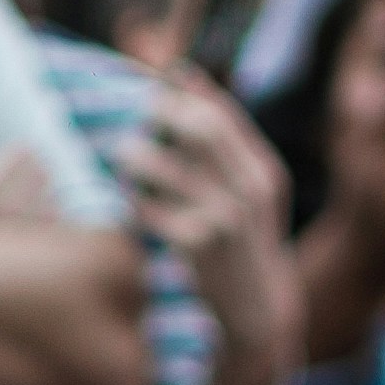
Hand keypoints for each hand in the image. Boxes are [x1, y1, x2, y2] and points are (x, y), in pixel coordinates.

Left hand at [118, 69, 299, 384]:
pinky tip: (127, 199)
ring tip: (123, 156)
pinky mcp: (197, 247)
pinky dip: (134, 200)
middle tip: (137, 118)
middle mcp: (248, 189)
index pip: (222, 115)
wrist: (257, 308)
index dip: (186, 91)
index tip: (160, 75)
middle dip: (161, 117)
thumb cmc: (242, 241)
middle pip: (198, 131)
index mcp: (261, 171)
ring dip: (136, 158)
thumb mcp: (249, 193)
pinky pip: (151, 212)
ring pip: (166, 170)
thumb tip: (184, 80)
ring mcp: (223, 218)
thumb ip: (224, 145)